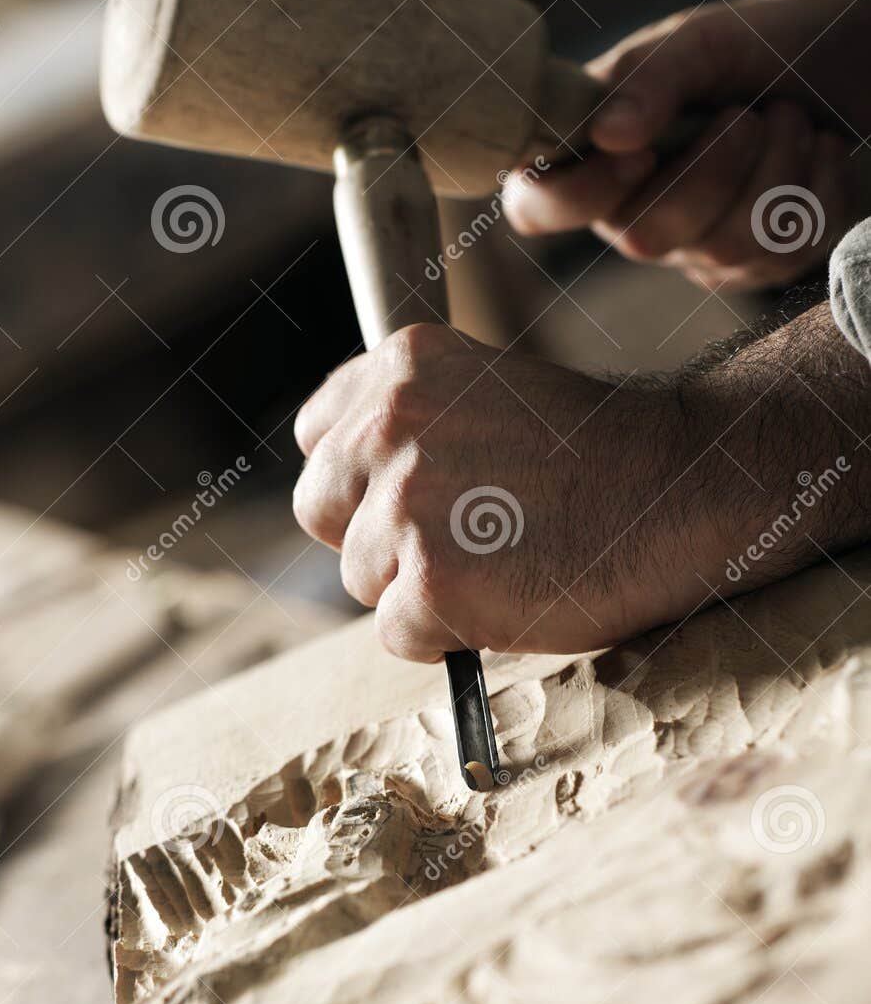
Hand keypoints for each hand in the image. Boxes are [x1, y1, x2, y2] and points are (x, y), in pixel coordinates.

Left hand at [293, 324, 730, 661]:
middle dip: (375, 536)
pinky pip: (398, 635)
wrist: (685, 485)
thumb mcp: (488, 394)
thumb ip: (413, 423)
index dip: (363, 479)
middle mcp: (387, 425)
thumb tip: (351, 491)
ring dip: (419, 588)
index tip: (418, 492)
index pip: (317, 437)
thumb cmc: (597, 452)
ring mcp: (405, 503)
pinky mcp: (430, 580)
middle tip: (459, 538)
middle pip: (321, 512)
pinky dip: (446, 636)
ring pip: (361, 578)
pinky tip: (508, 598)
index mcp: (401, 366)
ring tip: (501, 561)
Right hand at [506, 0, 870, 289]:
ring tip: (790, 116)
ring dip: (777, 167)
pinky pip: (788, 251)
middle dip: (712, 171)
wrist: (838, 47)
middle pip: (644, 239)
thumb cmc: (751, 41)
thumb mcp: (698, 41)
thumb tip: (608, 136)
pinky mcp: (760, 264)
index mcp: (593, 156)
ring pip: (727, 249)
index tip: (638, 154)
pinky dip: (819, 184)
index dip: (575, 197)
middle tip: (744, 115)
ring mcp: (697, 250)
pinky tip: (818, 147)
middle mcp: (634, 213)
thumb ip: (650, 79)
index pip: (533, 209)